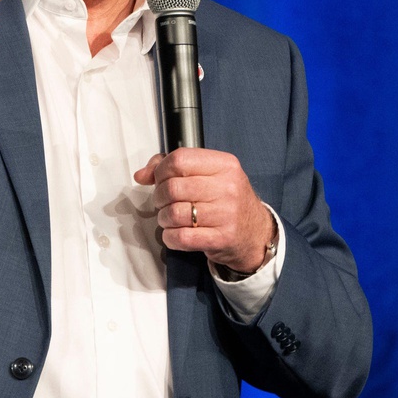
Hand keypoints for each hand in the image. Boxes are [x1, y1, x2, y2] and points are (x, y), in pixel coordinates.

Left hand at [134, 148, 274, 272]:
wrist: (255, 232)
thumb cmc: (227, 200)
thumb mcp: (209, 174)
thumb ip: (174, 167)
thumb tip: (142, 174)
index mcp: (224, 165)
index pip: (179, 159)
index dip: (160, 170)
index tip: (159, 179)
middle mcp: (227, 187)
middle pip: (172, 188)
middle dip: (159, 197)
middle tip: (164, 202)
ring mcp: (225, 214)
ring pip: (173, 213)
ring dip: (163, 218)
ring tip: (170, 218)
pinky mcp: (220, 238)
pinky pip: (180, 237)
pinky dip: (169, 237)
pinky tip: (175, 233)